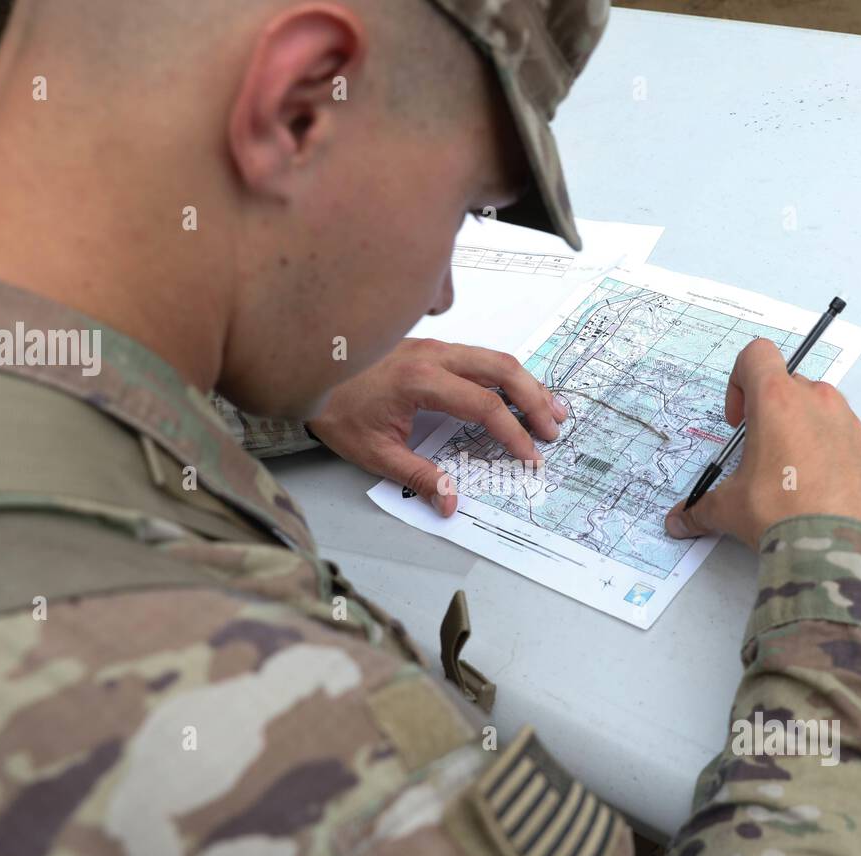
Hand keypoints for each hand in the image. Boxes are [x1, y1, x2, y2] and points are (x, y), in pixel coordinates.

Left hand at [308, 338, 567, 514]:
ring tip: (550, 411)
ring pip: (495, 358)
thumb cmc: (336, 409)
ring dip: (527, 384)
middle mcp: (434, 356)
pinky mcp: (431, 348)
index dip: (512, 434)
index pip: (484, 406)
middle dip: (534, 401)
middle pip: (502, 370)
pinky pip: (480, 357)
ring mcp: (434, 347)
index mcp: (421, 380)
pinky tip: (518, 394)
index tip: (529, 457)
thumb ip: (418, 477)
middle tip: (552, 430)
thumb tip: (451, 503)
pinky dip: (506, 376)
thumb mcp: (374, 452)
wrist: (307, 369)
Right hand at [664, 338, 860, 548]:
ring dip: (802, 432)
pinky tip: (819, 494)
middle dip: (771, 413)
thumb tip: (680, 521)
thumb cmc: (784, 513)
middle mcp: (818, 402)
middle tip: (761, 454)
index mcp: (777, 402)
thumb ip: (701, 508)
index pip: (756, 355)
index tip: (738, 421)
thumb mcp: (730, 509)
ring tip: (791, 477)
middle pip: (789, 385)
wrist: (839, 548)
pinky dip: (831, 457)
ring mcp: (851, 424)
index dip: (739, 382)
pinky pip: (847, 441)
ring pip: (821, 411)